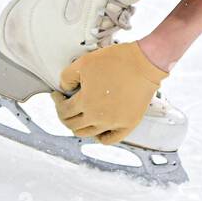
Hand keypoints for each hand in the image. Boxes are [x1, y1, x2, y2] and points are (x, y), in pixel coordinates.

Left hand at [52, 42, 168, 144]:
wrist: (144, 63)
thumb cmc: (117, 61)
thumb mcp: (84, 62)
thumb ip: (67, 77)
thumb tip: (64, 88)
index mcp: (86, 102)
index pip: (63, 111)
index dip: (57, 102)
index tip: (58, 95)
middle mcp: (98, 117)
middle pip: (72, 125)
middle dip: (65, 114)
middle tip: (66, 105)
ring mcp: (113, 123)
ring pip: (87, 133)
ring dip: (79, 124)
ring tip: (80, 114)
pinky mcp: (128, 124)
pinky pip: (109, 139)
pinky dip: (99, 136)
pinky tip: (97, 128)